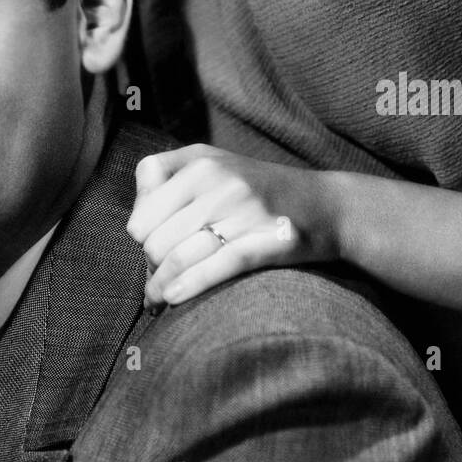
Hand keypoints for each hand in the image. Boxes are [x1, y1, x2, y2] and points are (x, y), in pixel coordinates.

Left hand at [126, 144, 344, 309]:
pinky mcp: (266, 239)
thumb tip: (134, 228)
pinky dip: (188, 286)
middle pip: (157, 238)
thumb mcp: (214, 164)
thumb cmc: (259, 190)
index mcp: (201, 161)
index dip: (141, 234)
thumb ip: (168, 178)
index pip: (143, 208)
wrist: (327, 205)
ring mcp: (244, 209)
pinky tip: (173, 298)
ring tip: (156, 300)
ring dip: (160, 286)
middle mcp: (219, 180)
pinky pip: (215, 267)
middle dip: (152, 264)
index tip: (152, 246)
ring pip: (179, 255)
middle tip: (160, 276)